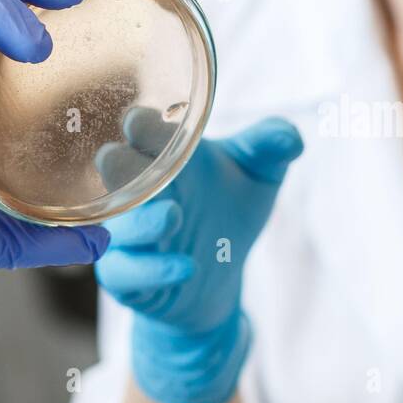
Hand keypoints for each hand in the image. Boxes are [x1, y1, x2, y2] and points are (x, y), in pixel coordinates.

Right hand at [96, 118, 302, 402]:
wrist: (218, 280)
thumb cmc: (228, 215)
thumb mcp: (257, 177)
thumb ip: (269, 148)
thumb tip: (290, 138)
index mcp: (162, 158)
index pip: (141, 133)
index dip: (138, 125)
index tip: (140, 121)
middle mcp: (137, 193)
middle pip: (112, 172)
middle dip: (116, 165)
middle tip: (122, 156)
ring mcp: (125, 236)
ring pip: (117, 226)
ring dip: (141, 222)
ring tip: (173, 215)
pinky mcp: (123, 278)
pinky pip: (125, 274)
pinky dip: (154, 270)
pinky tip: (187, 267)